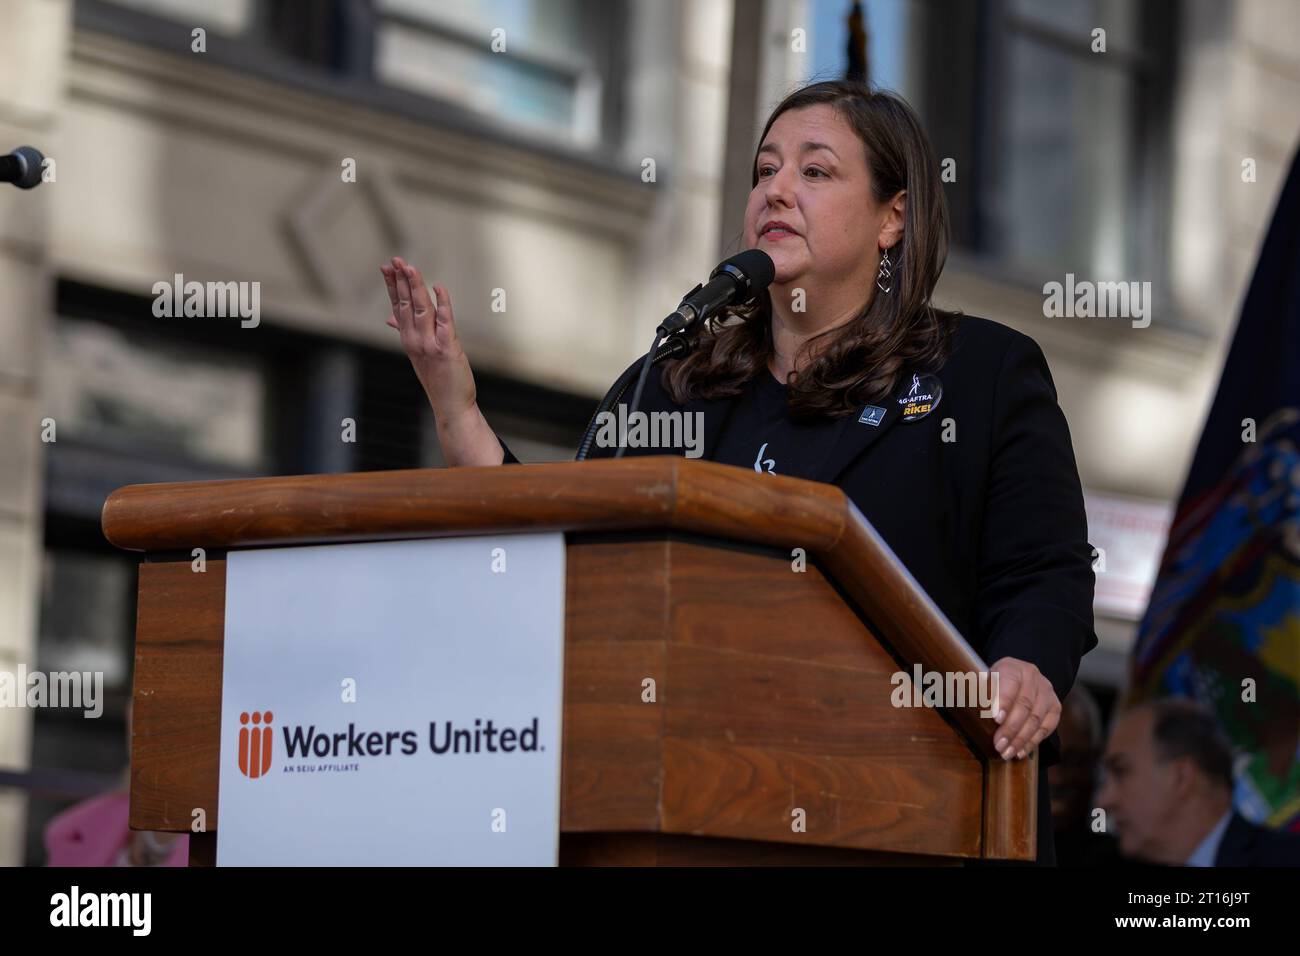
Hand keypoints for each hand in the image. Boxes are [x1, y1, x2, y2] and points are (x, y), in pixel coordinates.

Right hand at [381, 257, 477, 424]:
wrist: (450, 406)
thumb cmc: (438, 379)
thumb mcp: (419, 354)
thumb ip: (406, 332)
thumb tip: (390, 318)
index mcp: (409, 339)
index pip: (397, 306)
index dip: (391, 286)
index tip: (386, 267)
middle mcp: (415, 340)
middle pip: (406, 304)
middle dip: (400, 281)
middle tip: (395, 259)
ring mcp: (430, 345)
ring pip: (421, 309)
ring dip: (415, 287)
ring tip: (410, 268)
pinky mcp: (447, 350)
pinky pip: (444, 322)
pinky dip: (442, 304)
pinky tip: (439, 289)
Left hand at [988, 656, 1060, 760]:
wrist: (1017, 680)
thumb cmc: (994, 684)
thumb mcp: (984, 682)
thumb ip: (979, 692)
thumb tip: (971, 706)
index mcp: (1013, 667)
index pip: (1010, 684)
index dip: (1004, 702)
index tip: (996, 719)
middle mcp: (1033, 677)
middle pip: (1024, 705)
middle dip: (1011, 728)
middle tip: (999, 745)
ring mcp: (1047, 692)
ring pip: (1036, 718)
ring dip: (1021, 739)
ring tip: (1007, 752)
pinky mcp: (1054, 706)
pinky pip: (1046, 727)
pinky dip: (1033, 741)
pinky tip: (1021, 751)